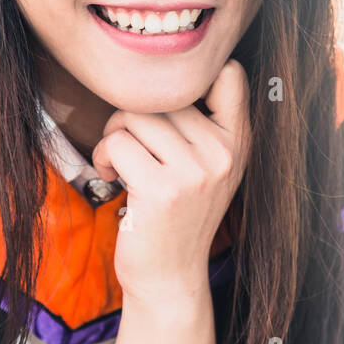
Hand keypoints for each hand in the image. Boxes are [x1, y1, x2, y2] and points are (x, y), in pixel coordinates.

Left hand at [91, 59, 250, 305]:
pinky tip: (112, 177)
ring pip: (134, 116)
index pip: (229, 75)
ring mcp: (196, 171)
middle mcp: (224, 152)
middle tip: (131, 146)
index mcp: (239, 140)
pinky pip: (117, 143)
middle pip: (162, 95)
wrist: (171, 274)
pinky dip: (104, 157)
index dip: (192, 79)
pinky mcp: (162, 190)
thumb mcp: (210, 164)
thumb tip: (161, 68)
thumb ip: (204, 121)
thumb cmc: (179, 211)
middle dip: (134, 115)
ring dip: (114, 135)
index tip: (170, 107)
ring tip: (120, 162)